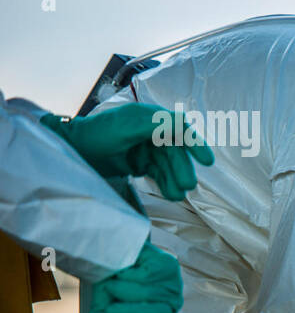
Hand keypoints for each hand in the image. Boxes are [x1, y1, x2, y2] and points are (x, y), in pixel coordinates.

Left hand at [41, 103, 214, 201]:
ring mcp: (145, 149)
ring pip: (168, 165)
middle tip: (188, 185)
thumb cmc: (97, 134)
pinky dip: (166, 184)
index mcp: (150, 118)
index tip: (207, 161)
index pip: (180, 129)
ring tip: (178, 194)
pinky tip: (171, 194)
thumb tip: (185, 125)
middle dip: (183, 168)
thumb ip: (157, 122)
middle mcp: (150, 132)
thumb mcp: (127, 125)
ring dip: (175, 179)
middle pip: (175, 151)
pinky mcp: (138, 164)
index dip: (195, 144)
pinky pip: (159, 174)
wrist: (70, 150)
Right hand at [88, 242, 183, 312]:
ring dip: (123, 292)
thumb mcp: (101, 311)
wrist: (111, 258)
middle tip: (111, 308)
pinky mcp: (168, 265)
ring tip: (112, 287)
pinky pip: (147, 277)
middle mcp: (171, 302)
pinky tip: (123, 274)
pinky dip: (128, 277)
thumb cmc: (112, 286)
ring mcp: (172, 283)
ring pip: (150, 295)